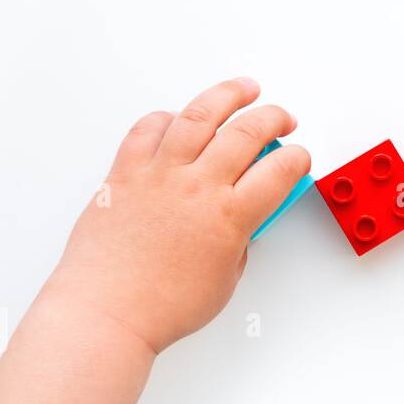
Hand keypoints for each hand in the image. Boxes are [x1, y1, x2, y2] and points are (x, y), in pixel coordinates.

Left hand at [42, 78, 310, 353]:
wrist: (105, 313)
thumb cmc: (161, 307)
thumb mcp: (225, 279)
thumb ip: (239, 240)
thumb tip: (242, 219)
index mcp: (229, 216)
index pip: (280, 170)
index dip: (298, 158)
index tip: (298, 158)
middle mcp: (197, 186)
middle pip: (248, 131)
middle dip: (274, 118)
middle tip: (282, 118)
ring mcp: (159, 174)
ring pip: (200, 115)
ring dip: (229, 95)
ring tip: (244, 89)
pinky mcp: (125, 173)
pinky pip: (148, 129)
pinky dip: (168, 118)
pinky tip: (180, 119)